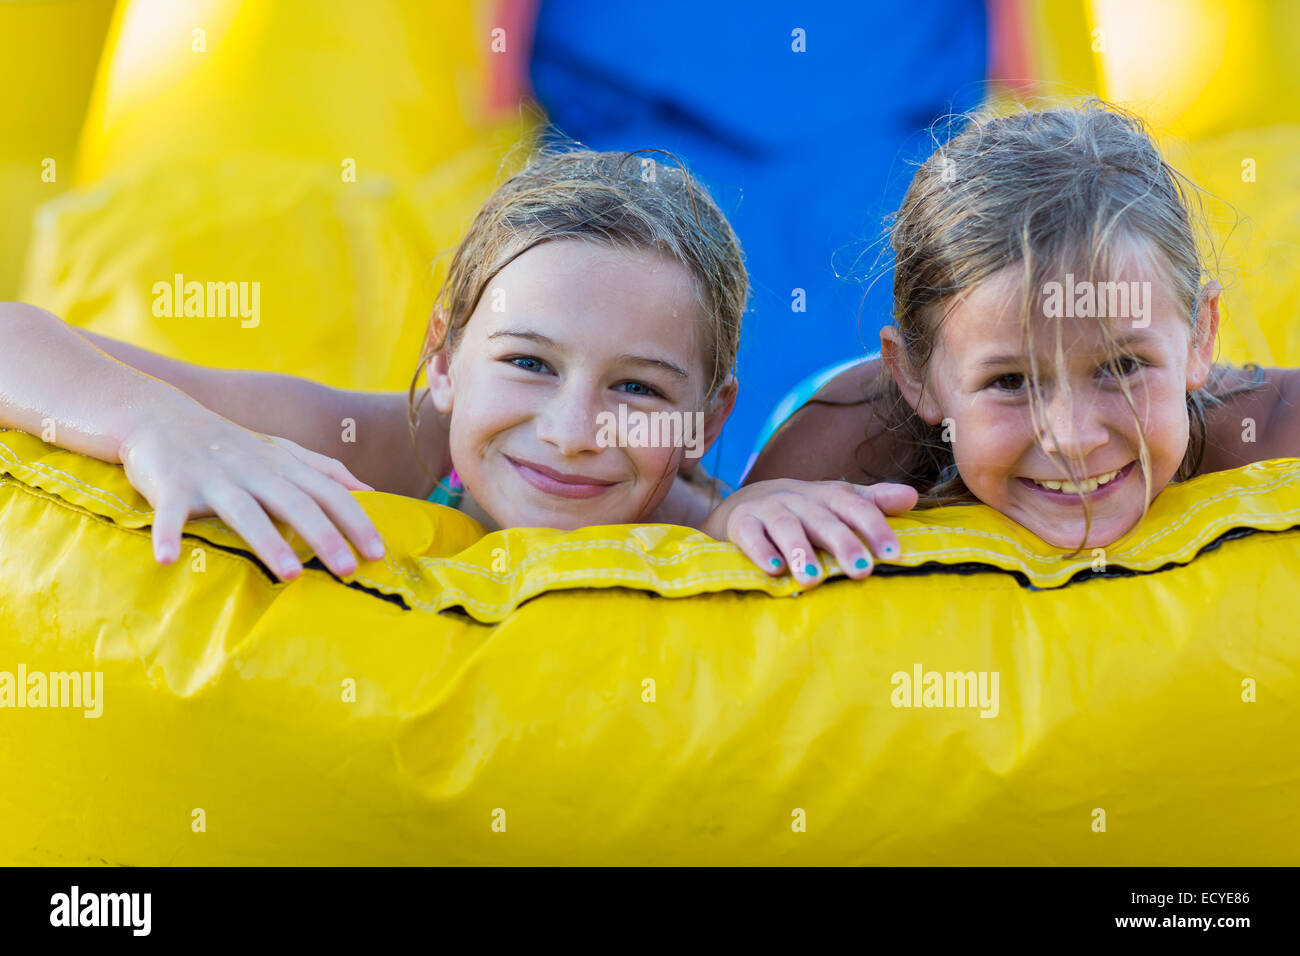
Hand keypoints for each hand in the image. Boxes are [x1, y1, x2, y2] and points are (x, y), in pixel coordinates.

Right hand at [119, 408, 385, 580]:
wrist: (159, 415)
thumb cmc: (231, 445)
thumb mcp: (281, 452)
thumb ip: (325, 470)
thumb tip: (370, 491)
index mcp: (283, 466)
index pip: (329, 493)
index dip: (356, 521)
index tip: (379, 552)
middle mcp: (254, 470)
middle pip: (296, 503)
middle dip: (324, 536)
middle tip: (349, 570)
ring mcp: (213, 477)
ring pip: (245, 511)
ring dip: (268, 542)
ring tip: (290, 574)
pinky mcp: (172, 485)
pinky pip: (170, 513)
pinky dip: (167, 534)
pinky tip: (167, 561)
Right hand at [702, 479, 917, 586]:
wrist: (746, 504)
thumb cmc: (805, 512)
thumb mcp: (838, 504)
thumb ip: (874, 502)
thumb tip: (912, 497)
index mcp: (829, 496)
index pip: (856, 507)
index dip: (875, 529)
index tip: (892, 555)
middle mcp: (800, 499)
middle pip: (824, 520)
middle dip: (843, 544)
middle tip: (862, 571)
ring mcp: (769, 509)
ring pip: (787, 527)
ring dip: (800, 552)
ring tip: (813, 580)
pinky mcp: (741, 523)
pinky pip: (750, 535)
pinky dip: (761, 551)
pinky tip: (773, 571)